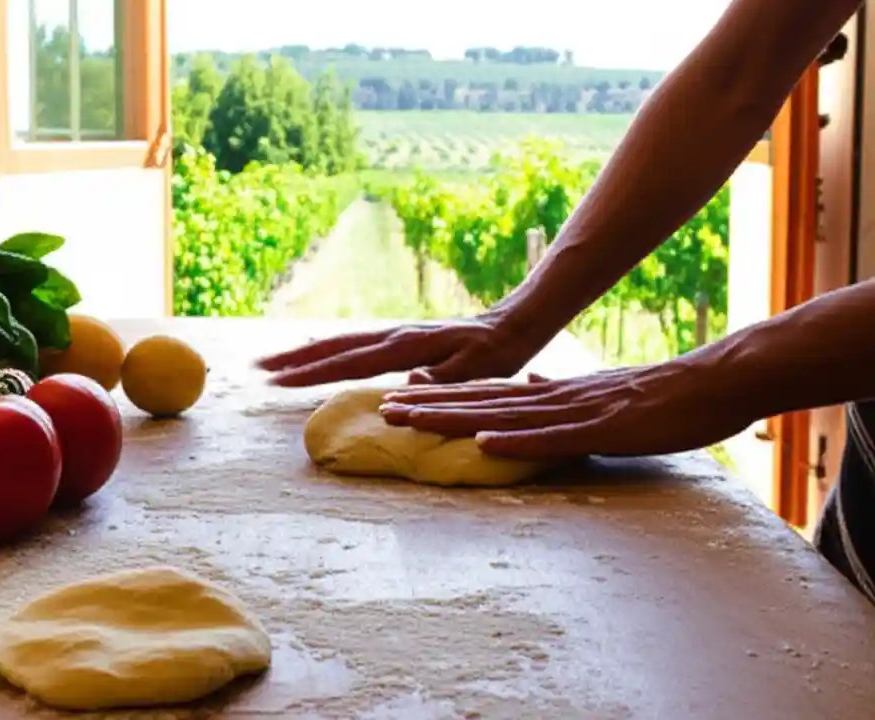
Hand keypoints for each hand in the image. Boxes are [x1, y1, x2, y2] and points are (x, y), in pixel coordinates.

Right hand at [256, 315, 539, 386]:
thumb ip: (442, 378)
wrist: (511, 325)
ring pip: (339, 343)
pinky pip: (352, 346)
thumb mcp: (477, 371)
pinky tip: (314, 358)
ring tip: (272, 365)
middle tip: (258, 370)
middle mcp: (393, 336)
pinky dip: (326, 352)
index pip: (350, 361)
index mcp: (406, 345)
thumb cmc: (496, 354)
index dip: (313, 372)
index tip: (281, 381)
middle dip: (294, 360)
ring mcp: (393, 335)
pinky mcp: (397, 339)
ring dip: (304, 354)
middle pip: (333, 347)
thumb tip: (405, 381)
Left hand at [379, 360, 753, 458]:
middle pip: (483, 402)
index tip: (402, 402)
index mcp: (555, 393)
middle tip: (383, 410)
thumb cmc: (663, 396)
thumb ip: (562, 393)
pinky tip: (485, 442)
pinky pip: (555, 438)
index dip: (443, 399)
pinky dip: (517, 441)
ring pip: (504, 416)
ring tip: (412, 420)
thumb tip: (533, 385)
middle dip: (430, 407)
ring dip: (456, 419)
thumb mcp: (601, 393)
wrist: (715, 381)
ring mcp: (579, 412)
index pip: (489, 395)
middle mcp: (556, 398)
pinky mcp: (605, 429)